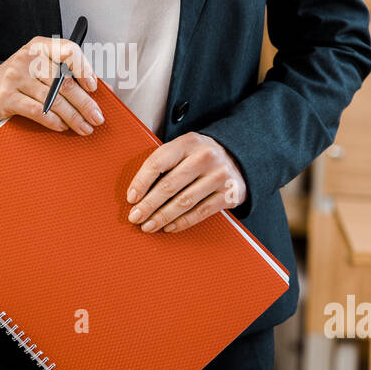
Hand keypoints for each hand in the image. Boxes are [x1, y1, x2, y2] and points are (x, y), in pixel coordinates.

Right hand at [0, 36, 104, 134]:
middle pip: (63, 81)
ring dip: (73, 117)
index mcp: (39, 46)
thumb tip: (100, 89)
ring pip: (52, 99)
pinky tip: (62, 126)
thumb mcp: (41, 69)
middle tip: (96, 117)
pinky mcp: (6, 97)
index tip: (94, 87)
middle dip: (84, 103)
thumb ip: (67, 74)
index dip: (84, 69)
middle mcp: (27, 58)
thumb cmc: (21, 80)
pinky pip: (37, 111)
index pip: (68, 50)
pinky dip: (53, 121)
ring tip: (84, 127)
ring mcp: (15, 77)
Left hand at [125, 132, 246, 232]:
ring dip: (162, 217)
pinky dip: (182, 222)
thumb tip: (137, 192)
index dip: (141, 182)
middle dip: (149, 204)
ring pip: (184, 201)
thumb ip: (164, 163)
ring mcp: (219, 176)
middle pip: (170, 185)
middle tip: (135, 217)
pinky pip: (201, 212)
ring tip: (148, 226)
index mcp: (188, 142)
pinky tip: (169, 227)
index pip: (158, 162)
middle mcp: (205, 157)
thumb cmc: (200, 156)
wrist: (239, 157)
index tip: (131, 198)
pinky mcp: (229, 194)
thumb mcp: (184, 149)